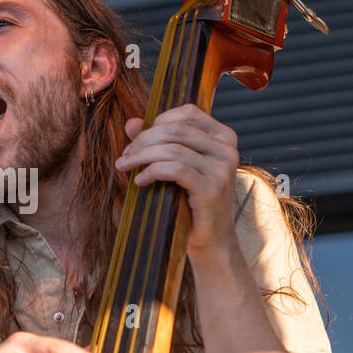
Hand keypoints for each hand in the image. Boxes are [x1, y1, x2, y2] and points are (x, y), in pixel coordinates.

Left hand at [115, 103, 238, 258]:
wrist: (210, 239)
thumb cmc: (191, 200)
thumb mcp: (174, 166)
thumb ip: (156, 142)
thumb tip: (131, 123)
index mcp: (223, 137)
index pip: (188, 113)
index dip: (157, 122)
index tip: (136, 140)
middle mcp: (227, 149)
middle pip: (176, 130)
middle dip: (143, 141)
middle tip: (125, 156)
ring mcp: (222, 169)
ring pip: (173, 149)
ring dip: (142, 156)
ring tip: (125, 167)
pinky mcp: (212, 189)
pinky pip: (175, 169)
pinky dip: (152, 171)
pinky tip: (140, 181)